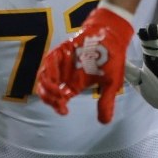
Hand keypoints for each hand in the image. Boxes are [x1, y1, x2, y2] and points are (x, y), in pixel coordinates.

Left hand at [35, 2, 135, 121]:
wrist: (113, 35)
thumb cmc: (112, 59)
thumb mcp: (112, 84)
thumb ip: (106, 102)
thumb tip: (104, 122)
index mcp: (75, 84)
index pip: (60, 99)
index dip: (58, 107)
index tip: (65, 112)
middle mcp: (65, 75)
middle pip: (47, 90)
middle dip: (49, 99)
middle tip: (59, 103)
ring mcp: (62, 63)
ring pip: (44, 77)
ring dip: (47, 88)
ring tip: (57, 93)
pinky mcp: (62, 51)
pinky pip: (49, 61)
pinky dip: (49, 71)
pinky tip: (55, 79)